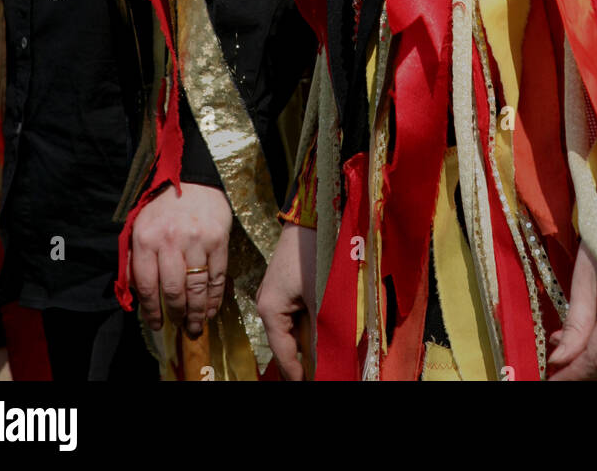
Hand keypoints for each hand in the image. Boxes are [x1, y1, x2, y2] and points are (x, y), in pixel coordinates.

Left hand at [130, 182, 231, 338]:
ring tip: (196, 325)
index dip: (151, 311)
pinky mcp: (218, 239)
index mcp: (146, 239)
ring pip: (196, 287)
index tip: (156, 325)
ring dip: (197, 312)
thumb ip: (133, 260)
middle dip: (177, 314)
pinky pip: (217, 276)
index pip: (146, 286)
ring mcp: (196, 240)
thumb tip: (134, 295)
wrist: (191, 178)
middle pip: (173, 291)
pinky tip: (211, 309)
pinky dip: (214, 297)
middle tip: (181, 327)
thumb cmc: (161, 206)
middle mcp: (170, 241)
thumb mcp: (138, 227)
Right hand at [256, 223, 316, 380]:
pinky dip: (311, 322)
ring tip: (329, 351)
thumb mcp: (321, 298)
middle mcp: (267, 303)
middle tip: (324, 369)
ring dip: (310, 338)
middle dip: (305, 357)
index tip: (312, 383)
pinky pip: (298, 312)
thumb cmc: (315, 254)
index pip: (283, 354)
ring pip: (294, 327)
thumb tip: (325, 362)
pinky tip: (327, 325)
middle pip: (287, 342)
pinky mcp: (287, 284)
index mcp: (269, 310)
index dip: (298, 374)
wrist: (314, 214)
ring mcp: (276, 293)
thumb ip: (321, 333)